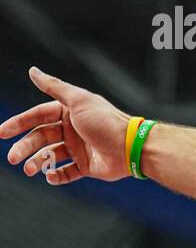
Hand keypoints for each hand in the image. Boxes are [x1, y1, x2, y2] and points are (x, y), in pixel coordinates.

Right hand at [1, 66, 132, 184]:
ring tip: (29, 169)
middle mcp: (72, 129)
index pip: (38, 116)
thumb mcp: (78, 101)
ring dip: (37, 162)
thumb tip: (32, 70)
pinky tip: (49, 176)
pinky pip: (66, 172)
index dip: (19, 123)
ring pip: (50, 156)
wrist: (131, 147)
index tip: (2, 133)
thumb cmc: (105, 121)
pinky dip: (55, 176)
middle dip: (25, 147)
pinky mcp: (86, 166)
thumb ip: (54, 87)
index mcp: (69, 112)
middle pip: (41, 138)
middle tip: (13, 158)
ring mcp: (79, 148)